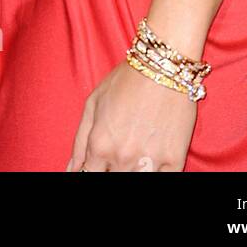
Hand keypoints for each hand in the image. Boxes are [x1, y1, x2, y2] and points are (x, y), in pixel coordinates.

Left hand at [66, 59, 197, 171]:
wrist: (163, 65)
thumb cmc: (126, 79)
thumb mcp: (94, 102)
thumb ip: (80, 141)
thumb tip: (72, 170)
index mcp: (100, 145)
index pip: (89, 176)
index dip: (94, 170)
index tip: (101, 162)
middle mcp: (122, 157)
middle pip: (114, 179)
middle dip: (114, 168)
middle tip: (123, 147)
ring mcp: (149, 161)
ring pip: (136, 181)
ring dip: (134, 170)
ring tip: (137, 149)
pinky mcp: (174, 159)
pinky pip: (163, 180)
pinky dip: (157, 172)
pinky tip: (154, 159)